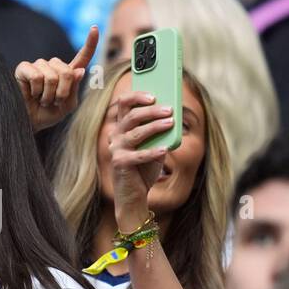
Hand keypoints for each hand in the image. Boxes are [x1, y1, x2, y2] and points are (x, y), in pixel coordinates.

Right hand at [15, 26, 97, 130]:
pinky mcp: (24, 68)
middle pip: (67, 72)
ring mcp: (38, 65)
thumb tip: (80, 70)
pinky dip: (36, 91)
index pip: (82, 56)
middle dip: (62, 93)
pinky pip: (37, 77)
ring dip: (48, 95)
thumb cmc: (47, 114)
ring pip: (52, 76)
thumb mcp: (67, 106)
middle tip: (53, 102)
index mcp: (67, 73)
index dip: (89, 44)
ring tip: (41, 100)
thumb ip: (74, 89)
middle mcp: (53, 66)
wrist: (28, 123)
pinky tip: (31, 95)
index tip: (95, 28)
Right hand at [107, 87, 172, 231]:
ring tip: (171, 122)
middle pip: (131, 115)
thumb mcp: (154, 145)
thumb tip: (172, 116)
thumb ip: (159, 132)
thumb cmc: (144, 167)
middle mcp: (115, 135)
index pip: (123, 103)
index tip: (153, 95)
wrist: (133, 193)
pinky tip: (165, 148)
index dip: (136, 96)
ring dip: (154, 126)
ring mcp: (116, 149)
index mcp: (121, 126)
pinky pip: (138, 155)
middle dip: (151, 111)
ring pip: (135, 133)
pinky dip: (152, 151)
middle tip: (169, 109)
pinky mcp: (120, 163)